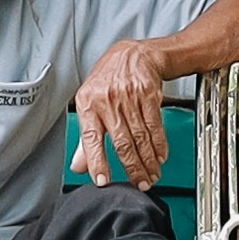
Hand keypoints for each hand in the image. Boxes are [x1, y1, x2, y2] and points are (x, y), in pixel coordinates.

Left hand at [74, 39, 170, 188]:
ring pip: (140, 137)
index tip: (102, 181)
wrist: (133, 55)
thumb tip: (78, 166)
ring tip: (151, 175)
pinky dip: (159, 144)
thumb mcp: (89, 104)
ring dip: (148, 161)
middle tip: (140, 184)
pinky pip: (155, 125)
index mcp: (88, 104)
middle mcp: (107, 100)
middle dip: (133, 168)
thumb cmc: (108, 81)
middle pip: (122, 141)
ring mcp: (129, 97)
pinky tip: (160, 156)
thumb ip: (85, 139)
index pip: (90, 138)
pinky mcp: (148, 95)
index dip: (96, 161)